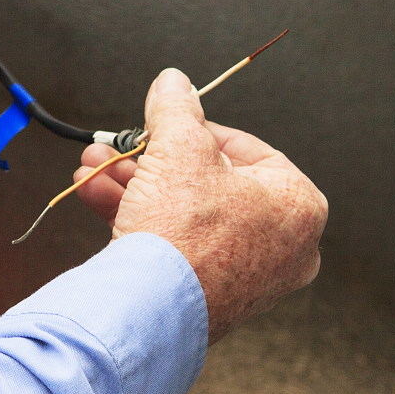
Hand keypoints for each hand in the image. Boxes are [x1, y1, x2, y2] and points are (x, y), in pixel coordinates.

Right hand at [73, 69, 324, 341]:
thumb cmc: (183, 233)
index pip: (248, 149)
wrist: (150, 311)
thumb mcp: (178, 147)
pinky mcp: (211, 299)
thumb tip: (173, 82)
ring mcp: (249, 278)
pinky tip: (96, 195)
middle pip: (209, 182)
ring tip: (96, 166)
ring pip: (187, 214)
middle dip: (153, 160)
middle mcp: (285, 246)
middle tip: (123, 146)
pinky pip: (178, 246)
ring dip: (136, 185)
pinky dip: (140, 220)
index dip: (197, 130)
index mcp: (298, 205)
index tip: (166, 124)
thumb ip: (176, 106)